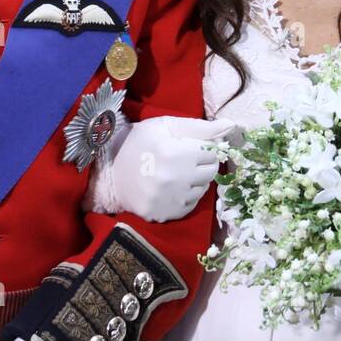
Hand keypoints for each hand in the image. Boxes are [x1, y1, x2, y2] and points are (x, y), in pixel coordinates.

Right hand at [111, 116, 239, 222]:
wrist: (110, 173)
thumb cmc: (139, 143)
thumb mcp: (165, 126)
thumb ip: (199, 126)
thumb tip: (231, 125)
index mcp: (176, 153)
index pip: (213, 152)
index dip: (204, 147)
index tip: (190, 146)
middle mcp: (176, 179)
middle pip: (211, 171)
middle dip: (202, 163)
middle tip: (185, 159)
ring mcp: (171, 200)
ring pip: (203, 189)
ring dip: (195, 180)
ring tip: (176, 173)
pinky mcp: (167, 214)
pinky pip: (191, 204)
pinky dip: (186, 195)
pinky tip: (171, 187)